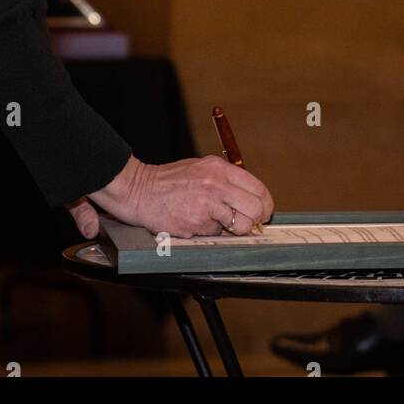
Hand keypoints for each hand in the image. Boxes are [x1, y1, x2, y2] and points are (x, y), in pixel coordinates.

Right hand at [67, 154, 273, 239]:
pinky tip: (192, 221)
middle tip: (245, 224)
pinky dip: (206, 232)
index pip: (258, 189)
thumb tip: (250, 200)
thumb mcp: (201, 169)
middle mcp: (216, 184)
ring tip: (213, 221)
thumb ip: (225, 181)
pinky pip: (214, 234)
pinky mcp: (196, 223)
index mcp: (219, 168)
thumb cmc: (170, 181)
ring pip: (238, 226)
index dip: (264, 205)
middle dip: (254, 221)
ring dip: (230, 229)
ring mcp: (207, 204)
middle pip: (255, 209)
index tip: (262, 213)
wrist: (139, 189)